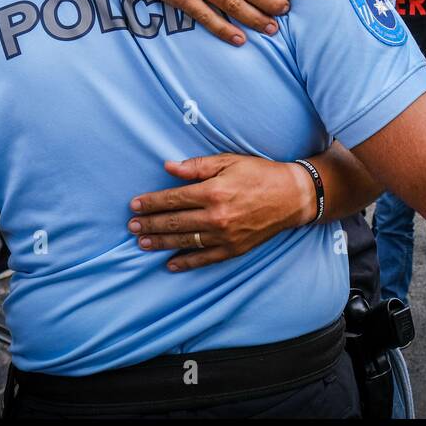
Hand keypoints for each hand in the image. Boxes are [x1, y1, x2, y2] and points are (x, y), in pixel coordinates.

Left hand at [128, 154, 316, 270]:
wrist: (293, 196)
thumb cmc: (260, 174)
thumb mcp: (229, 161)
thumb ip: (197, 167)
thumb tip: (168, 167)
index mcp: (214, 191)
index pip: (173, 199)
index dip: (152, 202)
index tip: (135, 205)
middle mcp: (217, 216)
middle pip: (175, 222)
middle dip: (150, 223)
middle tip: (131, 226)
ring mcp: (226, 236)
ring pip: (185, 241)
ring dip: (161, 242)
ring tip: (142, 242)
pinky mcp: (235, 249)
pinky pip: (205, 258)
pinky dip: (186, 262)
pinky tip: (169, 263)